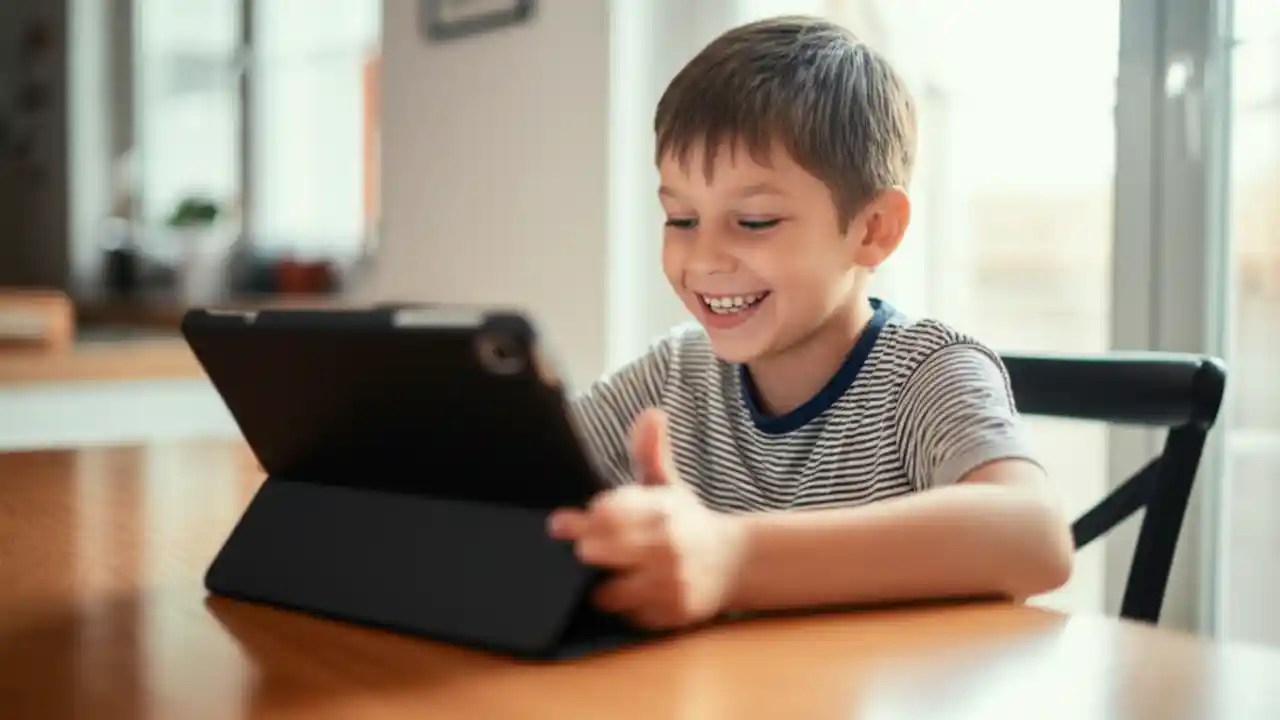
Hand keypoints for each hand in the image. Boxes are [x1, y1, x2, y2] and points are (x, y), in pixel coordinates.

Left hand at [547, 408, 744, 629]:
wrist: (734, 562)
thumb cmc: (686, 521)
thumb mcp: (668, 484)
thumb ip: (650, 452)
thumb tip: (651, 412)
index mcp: (662, 509)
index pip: (607, 512)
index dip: (581, 518)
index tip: (560, 523)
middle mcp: (667, 545)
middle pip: (600, 549)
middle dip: (584, 549)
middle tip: (580, 548)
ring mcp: (671, 582)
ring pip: (609, 590)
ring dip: (599, 583)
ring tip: (601, 573)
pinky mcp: (673, 613)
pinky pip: (628, 615)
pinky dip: (621, 607)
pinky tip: (625, 594)